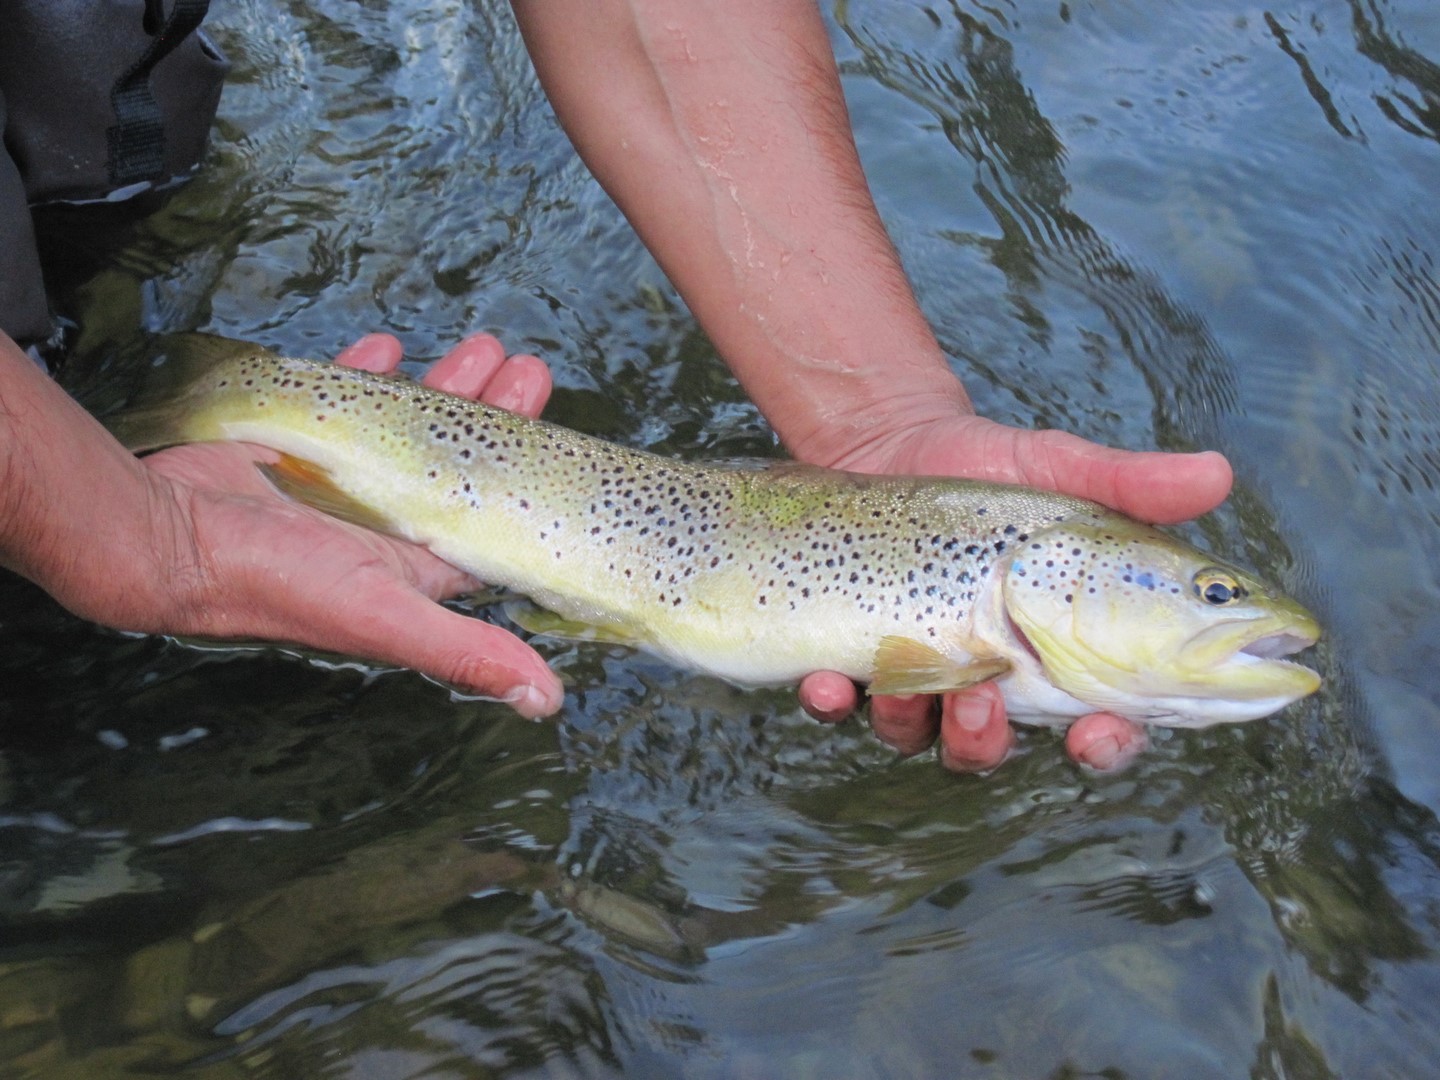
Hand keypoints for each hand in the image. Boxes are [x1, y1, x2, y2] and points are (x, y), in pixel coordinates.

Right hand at [136, 333, 565, 716]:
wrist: (164, 538)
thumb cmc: (271, 584)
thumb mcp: (384, 616)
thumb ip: (465, 651)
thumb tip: (546, 702)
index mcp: (417, 565)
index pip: (492, 519)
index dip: (531, 479)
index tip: (559, 430)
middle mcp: (384, 524)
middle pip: (460, 461)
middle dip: (497, 413)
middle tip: (528, 367)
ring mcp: (340, 479)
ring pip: (411, 423)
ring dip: (446, 385)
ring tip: (484, 347)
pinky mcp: (296, 440)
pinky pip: (342, 397)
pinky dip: (367, 374)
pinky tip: (388, 350)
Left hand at [798, 413, 1233, 771]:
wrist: (892, 442)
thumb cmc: (993, 469)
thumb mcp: (1060, 470)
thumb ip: (1131, 484)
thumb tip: (1219, 471)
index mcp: (1059, 655)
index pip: (1099, 723)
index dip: (1106, 743)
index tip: (1101, 732)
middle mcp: (991, 681)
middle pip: (998, 747)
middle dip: (991, 742)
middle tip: (988, 708)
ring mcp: (918, 676)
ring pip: (919, 737)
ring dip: (916, 724)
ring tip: (911, 681)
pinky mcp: (857, 658)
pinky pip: (841, 705)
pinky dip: (832, 701)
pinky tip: (826, 680)